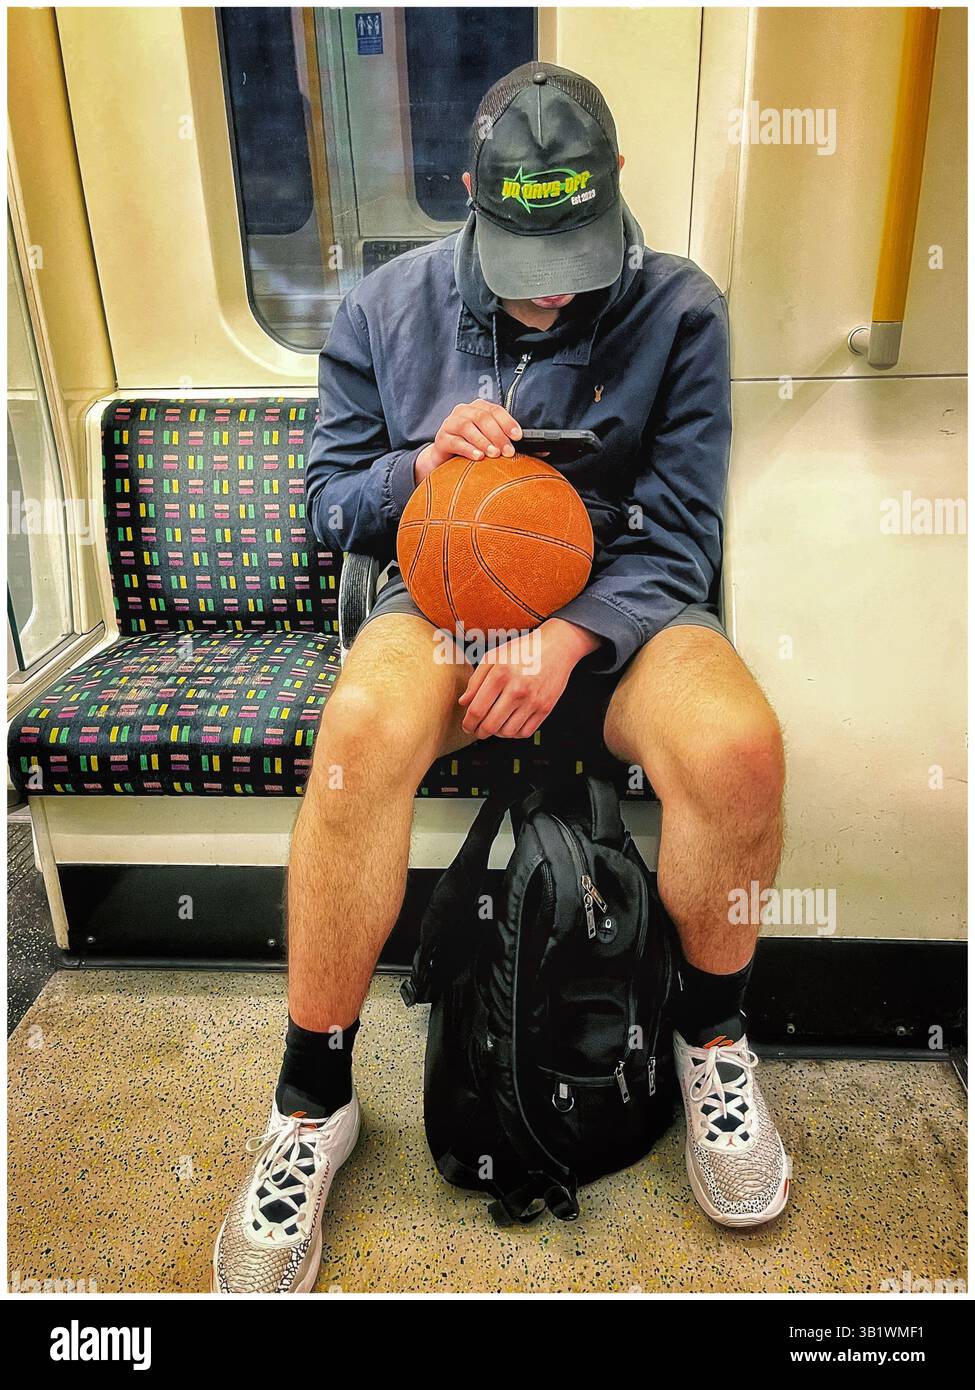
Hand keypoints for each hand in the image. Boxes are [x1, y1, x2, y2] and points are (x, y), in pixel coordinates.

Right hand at [415, 401, 521, 482]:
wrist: (445, 459)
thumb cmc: (471, 447)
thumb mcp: (487, 439)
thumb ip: (501, 437)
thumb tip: (520, 443)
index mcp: (477, 408)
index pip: (494, 410)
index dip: (507, 422)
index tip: (518, 437)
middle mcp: (463, 411)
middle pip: (482, 417)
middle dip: (497, 434)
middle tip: (508, 451)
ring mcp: (450, 423)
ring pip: (467, 427)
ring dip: (483, 441)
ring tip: (494, 454)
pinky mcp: (441, 438)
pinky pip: (455, 442)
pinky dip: (468, 449)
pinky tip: (478, 457)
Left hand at [458, 619, 601, 739]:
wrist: (557, 647)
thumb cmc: (522, 650)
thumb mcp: (494, 657)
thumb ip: (475, 680)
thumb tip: (464, 703)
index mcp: (500, 674)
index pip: (477, 710)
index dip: (468, 723)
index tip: (466, 726)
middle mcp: (517, 689)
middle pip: (490, 725)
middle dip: (479, 732)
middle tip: (477, 731)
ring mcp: (533, 700)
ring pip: (507, 732)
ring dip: (496, 734)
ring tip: (494, 726)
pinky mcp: (545, 708)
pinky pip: (525, 732)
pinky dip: (514, 733)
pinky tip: (510, 724)